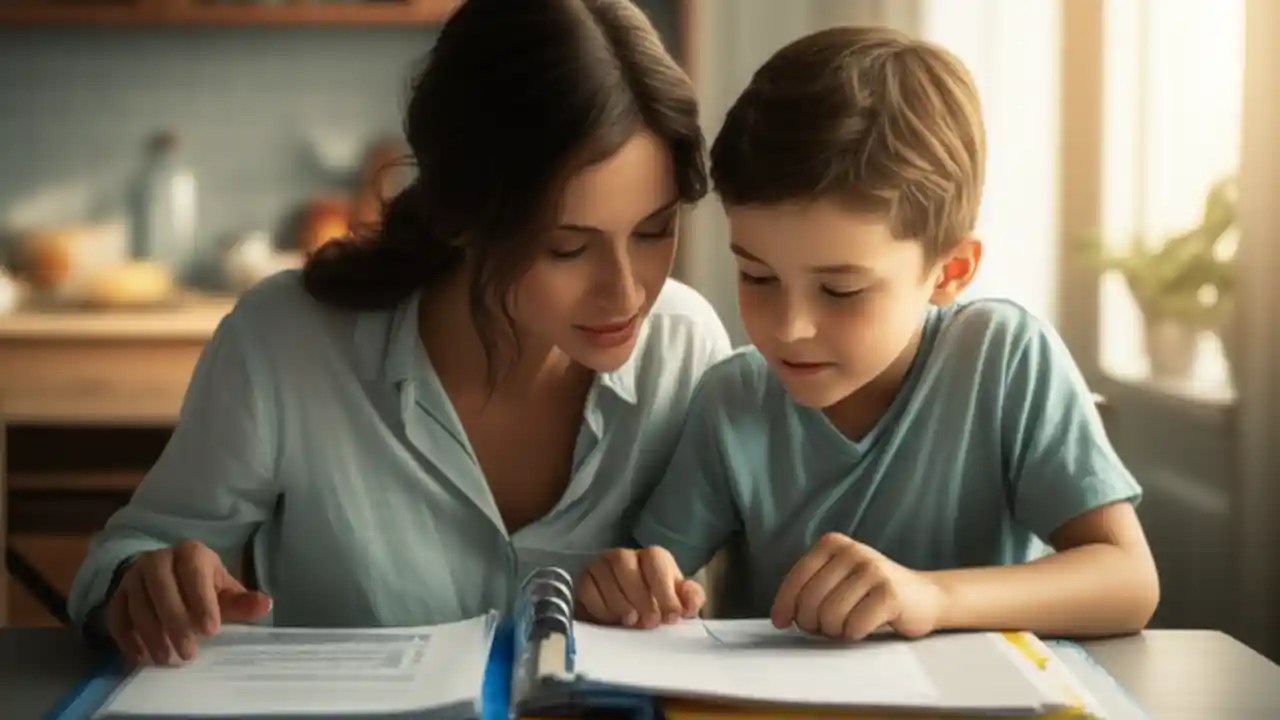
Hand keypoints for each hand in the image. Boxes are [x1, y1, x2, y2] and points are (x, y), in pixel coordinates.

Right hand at [106, 539, 272, 665]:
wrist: (166, 579)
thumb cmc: (201, 588)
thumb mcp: (224, 592)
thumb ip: (242, 602)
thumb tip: (265, 604)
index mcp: (190, 553)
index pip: (193, 572)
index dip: (201, 600)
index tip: (211, 630)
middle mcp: (157, 559)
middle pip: (161, 587)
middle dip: (175, 621)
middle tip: (189, 653)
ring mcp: (133, 577)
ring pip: (136, 603)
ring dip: (151, 633)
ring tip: (167, 659)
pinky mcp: (117, 596)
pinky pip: (116, 616)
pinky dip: (126, 637)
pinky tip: (140, 656)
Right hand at [576, 546, 704, 627]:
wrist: (622, 622)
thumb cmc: (654, 608)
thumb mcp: (677, 606)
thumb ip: (690, 600)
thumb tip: (690, 601)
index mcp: (652, 558)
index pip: (655, 560)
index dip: (664, 588)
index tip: (671, 616)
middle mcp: (624, 556)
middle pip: (627, 564)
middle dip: (641, 596)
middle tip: (649, 622)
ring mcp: (600, 566)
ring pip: (606, 574)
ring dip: (620, 602)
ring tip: (631, 622)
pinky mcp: (583, 581)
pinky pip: (587, 589)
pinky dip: (600, 606)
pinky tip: (611, 620)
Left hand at [771, 533, 942, 640]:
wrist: (924, 597)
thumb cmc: (872, 594)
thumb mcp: (837, 579)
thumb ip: (811, 588)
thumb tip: (781, 616)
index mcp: (833, 543)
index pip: (796, 578)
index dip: (785, 605)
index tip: (782, 622)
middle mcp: (852, 551)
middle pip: (811, 600)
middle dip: (812, 623)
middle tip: (825, 628)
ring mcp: (873, 570)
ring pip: (831, 615)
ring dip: (835, 630)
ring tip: (846, 625)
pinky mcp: (889, 593)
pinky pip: (854, 626)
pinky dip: (855, 634)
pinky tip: (865, 626)